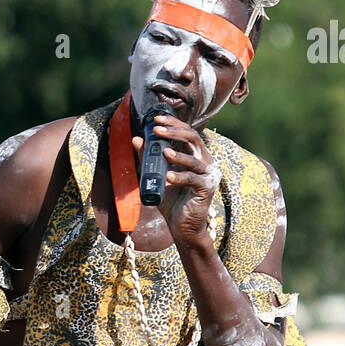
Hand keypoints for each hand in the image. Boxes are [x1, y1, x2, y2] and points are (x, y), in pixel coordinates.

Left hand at [132, 114, 218, 248]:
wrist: (181, 226)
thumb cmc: (171, 200)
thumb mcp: (156, 176)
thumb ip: (148, 159)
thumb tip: (136, 139)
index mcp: (195, 155)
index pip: (186, 133)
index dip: (173, 124)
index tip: (156, 119)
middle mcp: (205, 162)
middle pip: (193, 139)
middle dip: (174, 132)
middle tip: (156, 129)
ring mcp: (208, 175)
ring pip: (195, 159)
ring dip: (178, 155)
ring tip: (163, 153)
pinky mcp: (207, 189)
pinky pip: (193, 179)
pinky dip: (180, 176)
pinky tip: (168, 177)